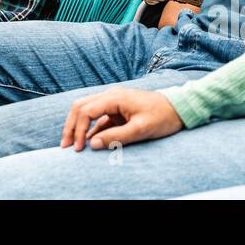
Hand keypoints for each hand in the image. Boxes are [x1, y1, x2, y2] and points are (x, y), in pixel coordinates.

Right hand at [60, 88, 184, 151]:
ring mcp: (113, 102)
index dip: (79, 130)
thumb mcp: (140, 129)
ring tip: (72, 144)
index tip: (78, 148)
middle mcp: (111, 96)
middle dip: (72, 126)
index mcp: (114, 97)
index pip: (86, 111)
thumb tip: (92, 143)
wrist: (178, 108)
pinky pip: (98, 117)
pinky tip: (88, 141)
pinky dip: (90, 128)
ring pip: (87, 110)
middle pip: (81, 107)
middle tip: (66, 145)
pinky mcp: (118, 110)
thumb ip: (116, 137)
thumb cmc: (162, 116)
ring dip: (78, 126)